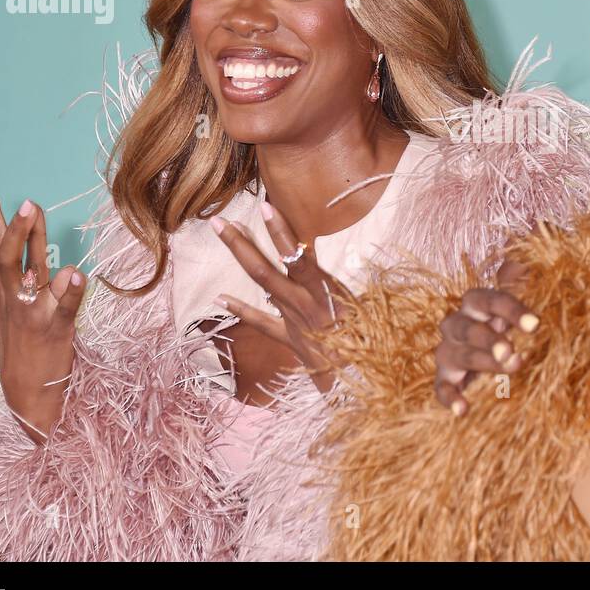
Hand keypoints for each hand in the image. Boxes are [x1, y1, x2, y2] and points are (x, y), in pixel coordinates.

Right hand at [0, 179, 84, 443]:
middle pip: (8, 255)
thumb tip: (47, 248)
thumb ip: (37, 275)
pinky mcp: (56, 329)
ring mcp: (33, 312)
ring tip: (35, 213)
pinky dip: (70, 289)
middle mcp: (16, 296)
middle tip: (23, 199)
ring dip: (32, 242)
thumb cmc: (30, 344)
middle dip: (14, 226)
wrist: (27, 394)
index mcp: (8, 288)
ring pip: (30, 274)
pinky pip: (64, 306)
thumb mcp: (26, 306)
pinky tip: (76, 272)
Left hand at [209, 200, 349, 395]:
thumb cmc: (371, 339)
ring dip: (243, 258)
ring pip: (262, 286)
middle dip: (242, 243)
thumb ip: (345, 281)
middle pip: (266, 270)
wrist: (362, 382)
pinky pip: (262, 323)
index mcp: (326, 294)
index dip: (282, 232)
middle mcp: (305, 304)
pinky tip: (219, 298)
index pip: (300, 256)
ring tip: (225, 234)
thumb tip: (330, 255)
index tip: (265, 207)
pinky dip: (241, 309)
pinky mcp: (290, 338)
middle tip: (218, 221)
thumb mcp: (366, 304)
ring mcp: (293, 321)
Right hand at [434, 276, 538, 416]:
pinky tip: (463, 410)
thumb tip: (534, 242)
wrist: (490, 350)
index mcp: (476, 303)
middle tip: (511, 351)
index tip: (535, 324)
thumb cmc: (509, 322)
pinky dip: (450, 398)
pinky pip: (441, 388)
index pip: (490, 301)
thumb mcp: (519, 300)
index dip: (512, 310)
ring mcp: (449, 351)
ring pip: (460, 355)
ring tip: (509, 369)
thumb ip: (525, 274)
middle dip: (490, 339)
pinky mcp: (445, 378)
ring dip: (483, 363)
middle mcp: (457, 324)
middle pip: (469, 328)